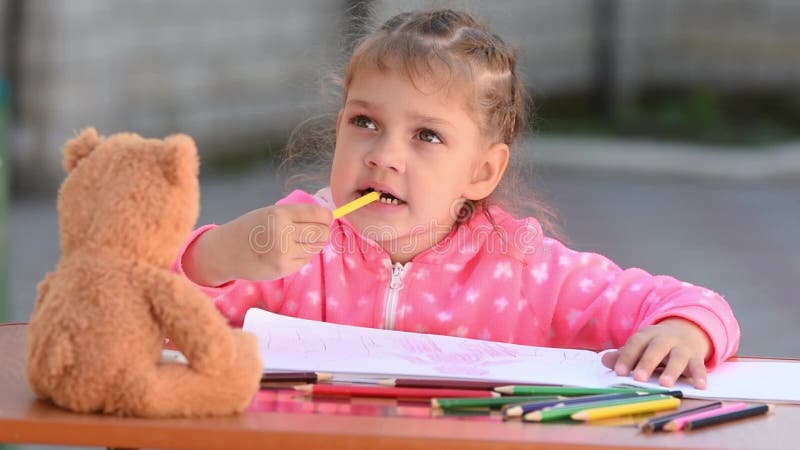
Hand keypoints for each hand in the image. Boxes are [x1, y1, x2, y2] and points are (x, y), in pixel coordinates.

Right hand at [184, 204, 332, 284]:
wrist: (226, 252)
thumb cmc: (251, 228)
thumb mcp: (270, 212)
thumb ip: (296, 215)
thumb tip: (328, 218)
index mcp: (280, 214)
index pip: (318, 214)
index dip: (327, 217)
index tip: (327, 218)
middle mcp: (283, 233)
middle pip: (322, 232)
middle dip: (323, 231)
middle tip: (317, 230)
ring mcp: (284, 253)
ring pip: (316, 247)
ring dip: (313, 244)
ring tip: (298, 240)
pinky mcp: (284, 268)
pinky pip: (306, 259)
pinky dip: (303, 255)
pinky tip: (289, 251)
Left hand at [600, 318, 711, 388]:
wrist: (686, 330)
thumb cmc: (656, 344)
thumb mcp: (640, 346)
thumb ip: (623, 355)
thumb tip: (604, 361)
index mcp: (647, 336)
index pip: (635, 344)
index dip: (626, 357)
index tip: (618, 372)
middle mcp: (665, 339)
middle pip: (655, 349)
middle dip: (647, 363)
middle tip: (638, 378)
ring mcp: (682, 347)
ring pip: (677, 357)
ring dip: (672, 370)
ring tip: (666, 384)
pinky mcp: (697, 357)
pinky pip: (699, 366)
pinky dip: (700, 376)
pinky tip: (700, 386)